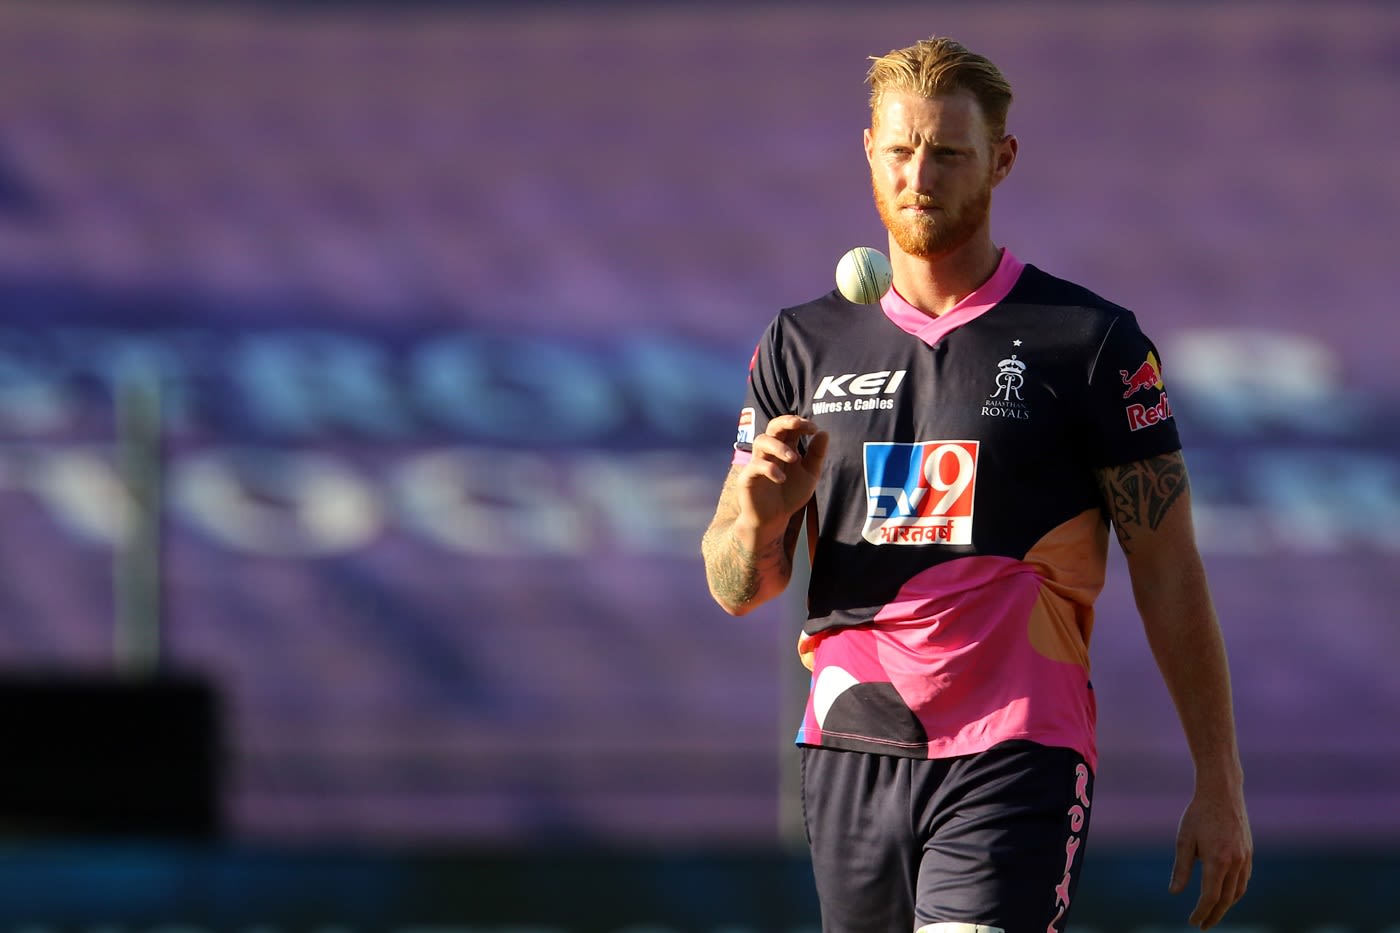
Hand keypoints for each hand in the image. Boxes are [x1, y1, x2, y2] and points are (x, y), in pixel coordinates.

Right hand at [736, 414, 828, 530]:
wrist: (773, 520)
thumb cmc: (789, 495)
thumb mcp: (809, 475)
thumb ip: (816, 455)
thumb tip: (824, 432)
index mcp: (784, 448)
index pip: (789, 427)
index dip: (800, 423)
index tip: (814, 428)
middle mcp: (769, 452)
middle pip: (772, 426)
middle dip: (785, 422)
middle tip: (798, 424)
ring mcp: (756, 463)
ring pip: (761, 441)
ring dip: (778, 446)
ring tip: (794, 459)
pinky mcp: (747, 478)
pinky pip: (755, 466)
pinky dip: (770, 469)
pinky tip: (781, 479)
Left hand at [1170, 783, 1252, 928]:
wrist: (1222, 792)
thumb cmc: (1198, 814)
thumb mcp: (1184, 839)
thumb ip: (1181, 868)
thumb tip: (1175, 893)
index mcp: (1217, 860)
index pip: (1210, 896)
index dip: (1202, 912)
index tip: (1193, 922)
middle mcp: (1235, 862)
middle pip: (1226, 899)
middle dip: (1214, 914)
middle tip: (1203, 925)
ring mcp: (1245, 857)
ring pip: (1238, 891)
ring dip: (1226, 905)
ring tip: (1213, 913)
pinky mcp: (1249, 852)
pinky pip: (1244, 879)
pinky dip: (1235, 892)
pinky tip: (1226, 894)